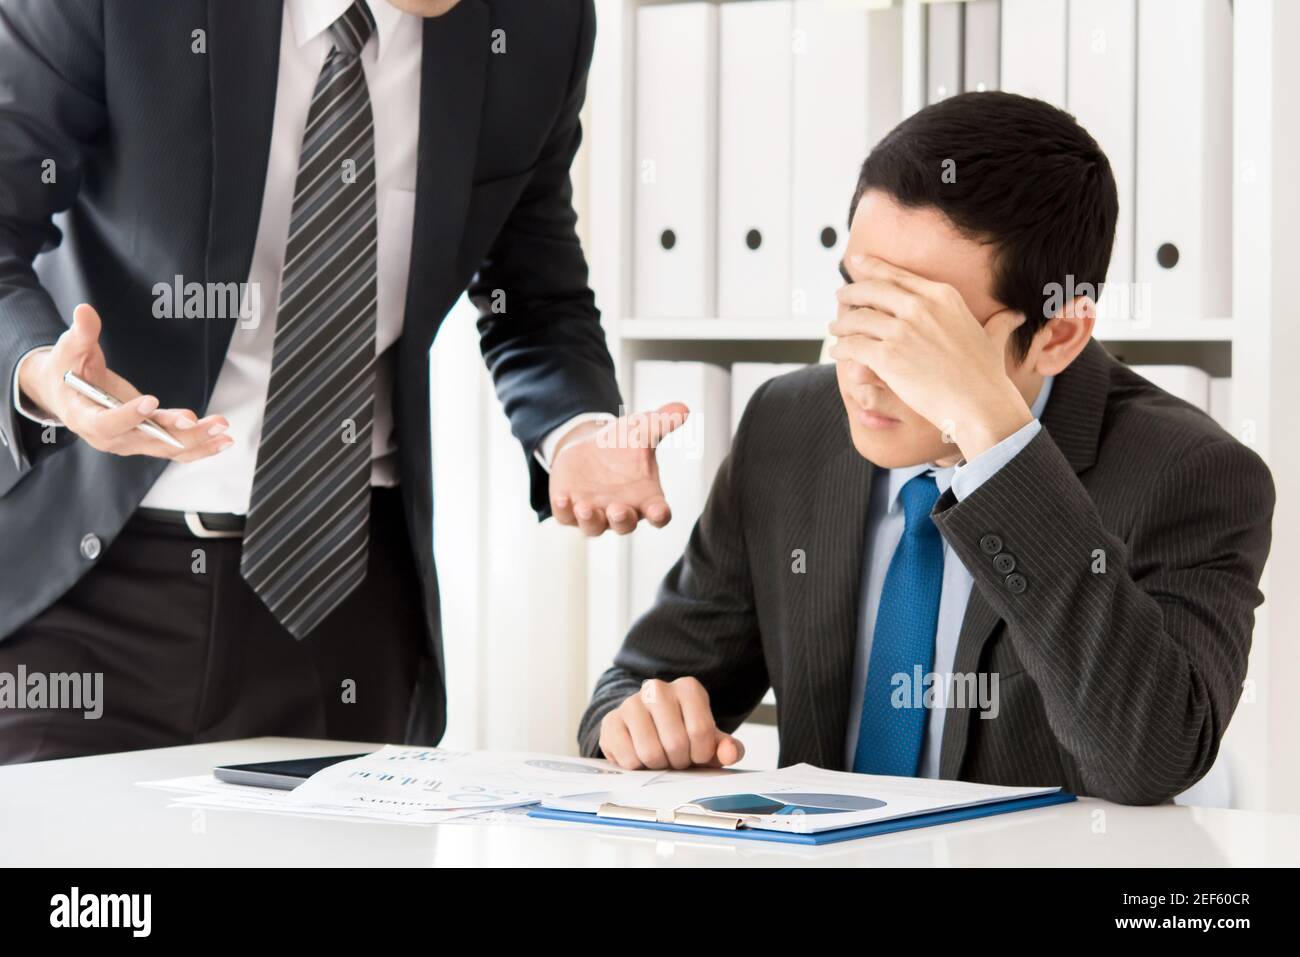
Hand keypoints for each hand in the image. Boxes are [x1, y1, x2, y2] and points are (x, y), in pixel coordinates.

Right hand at [17, 304, 231, 460]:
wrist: (66, 392)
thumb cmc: (67, 370)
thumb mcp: (70, 349)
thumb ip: (81, 334)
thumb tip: (84, 311)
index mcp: (84, 418)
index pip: (106, 423)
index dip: (128, 415)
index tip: (150, 401)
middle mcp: (110, 437)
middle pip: (146, 440)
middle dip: (175, 433)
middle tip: (197, 420)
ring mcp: (131, 441)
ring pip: (167, 447)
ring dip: (196, 440)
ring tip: (222, 430)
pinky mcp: (148, 438)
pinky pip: (176, 448)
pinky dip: (201, 446)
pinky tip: (223, 441)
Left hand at [548, 403, 687, 535]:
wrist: (589, 446)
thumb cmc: (623, 444)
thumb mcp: (642, 430)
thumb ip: (662, 423)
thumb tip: (683, 409)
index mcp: (646, 497)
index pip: (658, 514)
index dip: (659, 516)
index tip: (659, 512)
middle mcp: (622, 510)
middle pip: (625, 525)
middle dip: (621, 520)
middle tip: (618, 510)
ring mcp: (595, 513)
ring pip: (593, 527)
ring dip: (590, 520)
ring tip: (585, 508)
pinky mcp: (569, 510)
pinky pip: (565, 517)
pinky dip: (563, 510)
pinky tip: (560, 498)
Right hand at [599, 677, 744, 770]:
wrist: (645, 725)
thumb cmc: (681, 733)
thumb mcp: (708, 740)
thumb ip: (727, 747)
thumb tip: (730, 753)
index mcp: (688, 689)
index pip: (700, 731)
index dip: (700, 753)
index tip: (696, 752)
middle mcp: (658, 689)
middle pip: (675, 743)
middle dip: (678, 761)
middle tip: (675, 757)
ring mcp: (631, 703)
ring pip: (650, 753)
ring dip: (657, 765)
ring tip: (659, 756)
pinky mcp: (611, 721)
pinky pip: (628, 759)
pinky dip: (637, 767)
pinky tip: (639, 754)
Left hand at [828, 255, 1031, 460]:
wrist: (980, 404)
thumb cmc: (987, 376)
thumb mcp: (993, 338)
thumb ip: (1000, 322)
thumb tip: (1016, 314)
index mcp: (942, 296)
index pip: (898, 275)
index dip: (873, 268)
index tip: (857, 263)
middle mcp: (920, 307)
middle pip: (872, 291)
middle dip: (851, 293)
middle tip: (840, 297)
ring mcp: (902, 331)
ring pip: (858, 319)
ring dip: (842, 323)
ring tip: (836, 328)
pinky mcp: (887, 356)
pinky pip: (853, 346)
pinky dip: (841, 348)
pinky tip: (837, 352)